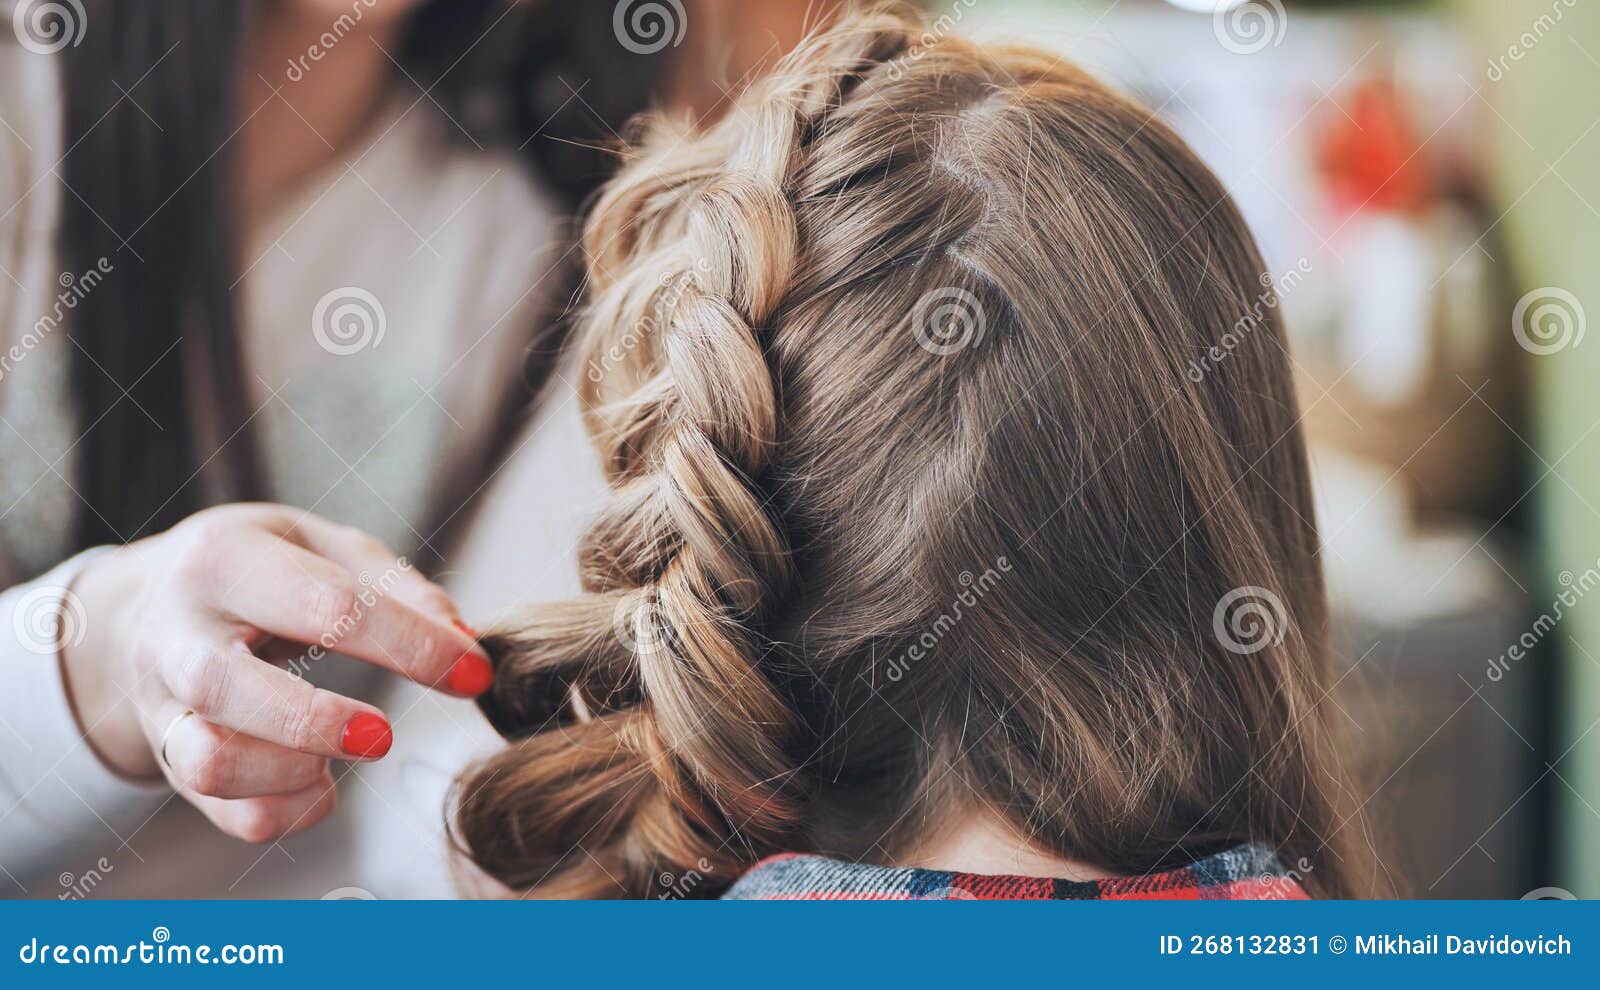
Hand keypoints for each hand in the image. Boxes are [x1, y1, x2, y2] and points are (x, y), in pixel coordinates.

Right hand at [60, 503, 491, 843]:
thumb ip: (398, 588)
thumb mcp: (324, 546)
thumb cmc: (261, 569)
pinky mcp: (169, 759)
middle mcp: (176, 631)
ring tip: (343, 752)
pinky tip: (321, 782)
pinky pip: (221, 810)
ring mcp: (161, 702)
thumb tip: (465, 642)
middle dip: (316, 720)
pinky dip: (284, 810)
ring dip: (290, 772)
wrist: (149, 603)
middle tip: (384, 736)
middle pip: (226, 686)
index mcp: (224, 559)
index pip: (325, 604)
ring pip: (209, 761)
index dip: (411, 644)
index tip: (473, 674)